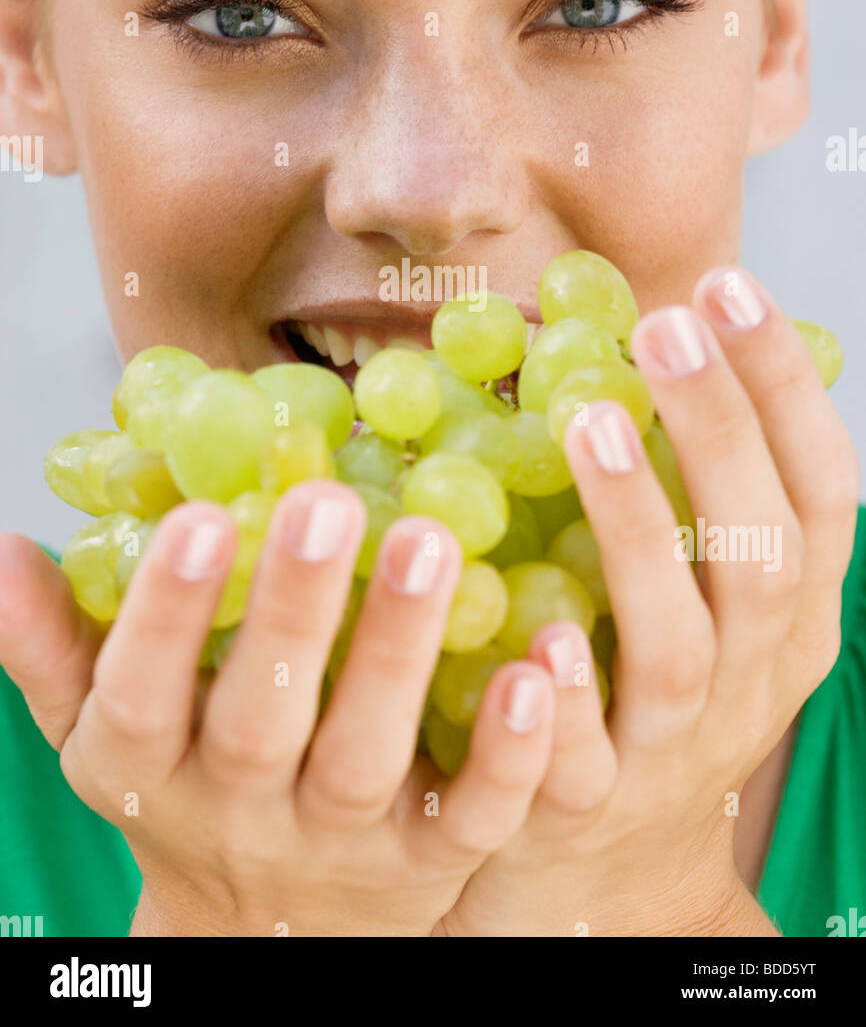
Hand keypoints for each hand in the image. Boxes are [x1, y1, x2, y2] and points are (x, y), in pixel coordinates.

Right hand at [0, 482, 558, 936]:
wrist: (265, 938)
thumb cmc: (186, 788)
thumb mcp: (104, 729)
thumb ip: (54, 644)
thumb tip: (3, 546)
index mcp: (154, 767)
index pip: (144, 696)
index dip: (167, 614)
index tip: (199, 517)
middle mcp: (244, 812)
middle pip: (263, 722)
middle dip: (292, 613)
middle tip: (328, 503)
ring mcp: (342, 845)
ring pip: (367, 756)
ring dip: (398, 652)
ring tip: (430, 541)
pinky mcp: (430, 865)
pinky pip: (472, 815)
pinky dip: (507, 752)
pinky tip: (537, 660)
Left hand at [435, 266, 859, 936]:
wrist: (616, 853)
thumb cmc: (654, 678)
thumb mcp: (708, 589)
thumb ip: (697, 489)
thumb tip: (649, 326)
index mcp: (792, 611)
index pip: (819, 488)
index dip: (783, 389)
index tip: (729, 285)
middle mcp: (753, 672)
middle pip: (758, 548)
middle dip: (719, 428)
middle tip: (665, 323)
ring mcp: (676, 742)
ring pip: (676, 640)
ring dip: (639, 525)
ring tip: (582, 419)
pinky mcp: (590, 801)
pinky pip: (584, 754)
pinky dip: (567, 692)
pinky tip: (534, 622)